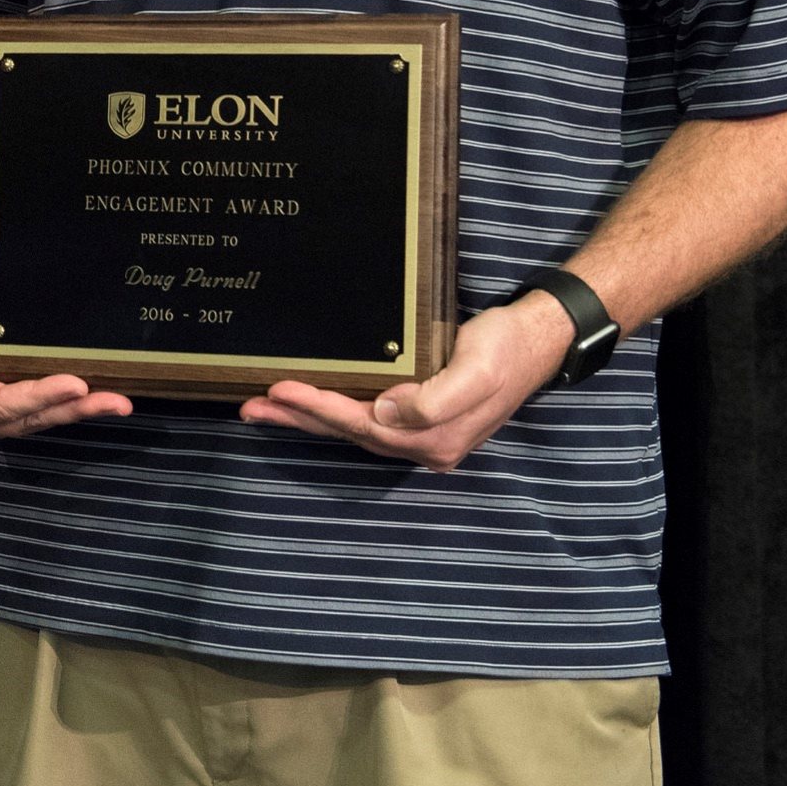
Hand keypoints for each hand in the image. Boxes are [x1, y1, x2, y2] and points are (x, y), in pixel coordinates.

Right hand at [0, 280, 131, 440]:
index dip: (33, 398)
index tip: (71, 384)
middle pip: (21, 415)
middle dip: (63, 404)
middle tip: (97, 390)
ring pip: (38, 420)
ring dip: (78, 411)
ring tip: (115, 401)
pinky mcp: (11, 414)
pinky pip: (43, 415)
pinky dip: (73, 409)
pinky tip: (104, 401)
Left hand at [239, 290, 570, 469]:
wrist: (538, 340)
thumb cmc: (506, 348)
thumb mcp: (476, 370)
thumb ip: (435, 399)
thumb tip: (387, 413)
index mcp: (435, 438)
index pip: (362, 425)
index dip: (318, 409)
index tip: (280, 390)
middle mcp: (424, 445)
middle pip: (348, 433)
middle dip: (297, 420)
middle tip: (249, 407)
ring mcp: (422, 435)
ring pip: (352, 429)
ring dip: (307, 419)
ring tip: (262, 409)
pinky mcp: (419, 418)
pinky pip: (365, 420)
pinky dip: (331, 413)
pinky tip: (307, 407)